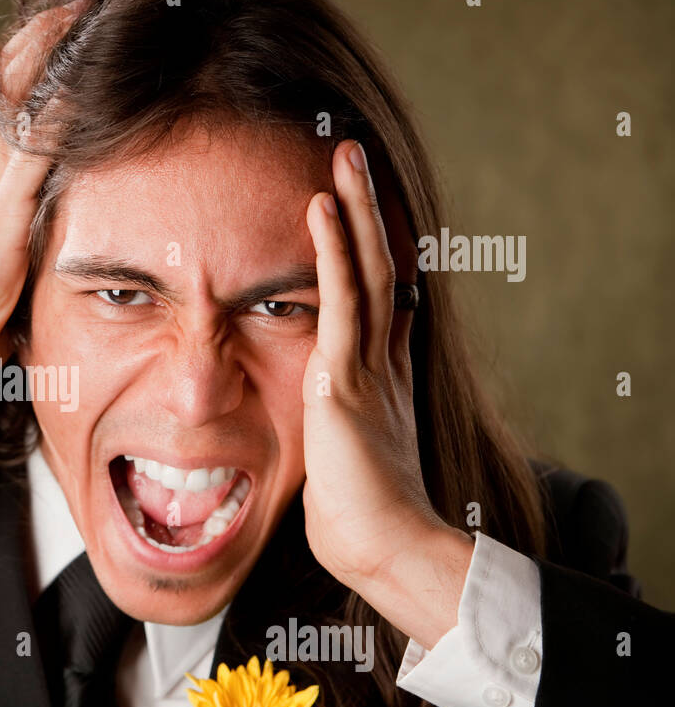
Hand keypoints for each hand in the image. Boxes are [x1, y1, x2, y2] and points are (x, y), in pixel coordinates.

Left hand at [301, 139, 473, 648]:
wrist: (385, 550)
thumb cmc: (358, 521)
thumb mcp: (345, 459)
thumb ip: (337, 428)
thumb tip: (321, 424)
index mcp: (382, 380)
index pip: (381, 300)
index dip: (373, 251)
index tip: (361, 211)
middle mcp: (381, 363)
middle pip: (381, 269)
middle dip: (368, 213)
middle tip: (354, 159)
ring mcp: (367, 367)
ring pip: (368, 270)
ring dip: (355, 210)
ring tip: (344, 156)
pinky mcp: (345, 379)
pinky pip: (340, 301)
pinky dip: (334, 251)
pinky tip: (323, 207)